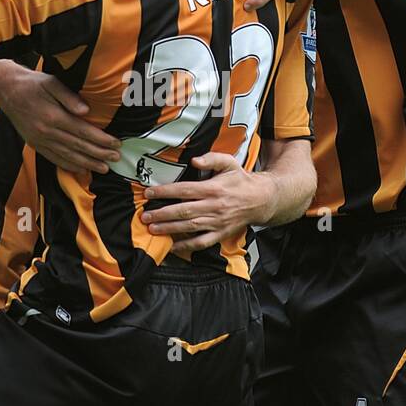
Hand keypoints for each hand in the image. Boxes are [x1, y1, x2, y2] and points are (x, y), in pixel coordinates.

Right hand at [0, 68, 120, 173]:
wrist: (6, 91)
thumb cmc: (32, 84)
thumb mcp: (51, 82)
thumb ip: (68, 96)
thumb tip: (86, 111)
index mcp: (53, 116)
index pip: (83, 131)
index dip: (101, 139)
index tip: (116, 143)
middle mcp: (46, 132)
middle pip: (78, 146)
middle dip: (99, 153)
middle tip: (116, 158)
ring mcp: (39, 140)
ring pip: (68, 156)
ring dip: (87, 163)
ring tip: (104, 168)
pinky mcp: (35, 144)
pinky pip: (54, 158)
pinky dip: (69, 165)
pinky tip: (81, 169)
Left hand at [141, 153, 277, 254]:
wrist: (261, 200)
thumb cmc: (241, 181)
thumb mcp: (229, 163)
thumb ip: (212, 159)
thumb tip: (195, 160)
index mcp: (213, 188)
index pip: (184, 190)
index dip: (165, 192)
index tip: (149, 193)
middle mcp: (214, 206)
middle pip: (184, 211)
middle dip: (162, 214)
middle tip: (145, 216)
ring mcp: (217, 222)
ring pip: (189, 227)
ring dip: (169, 229)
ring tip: (153, 229)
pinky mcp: (220, 234)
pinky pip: (201, 242)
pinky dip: (186, 246)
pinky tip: (172, 246)